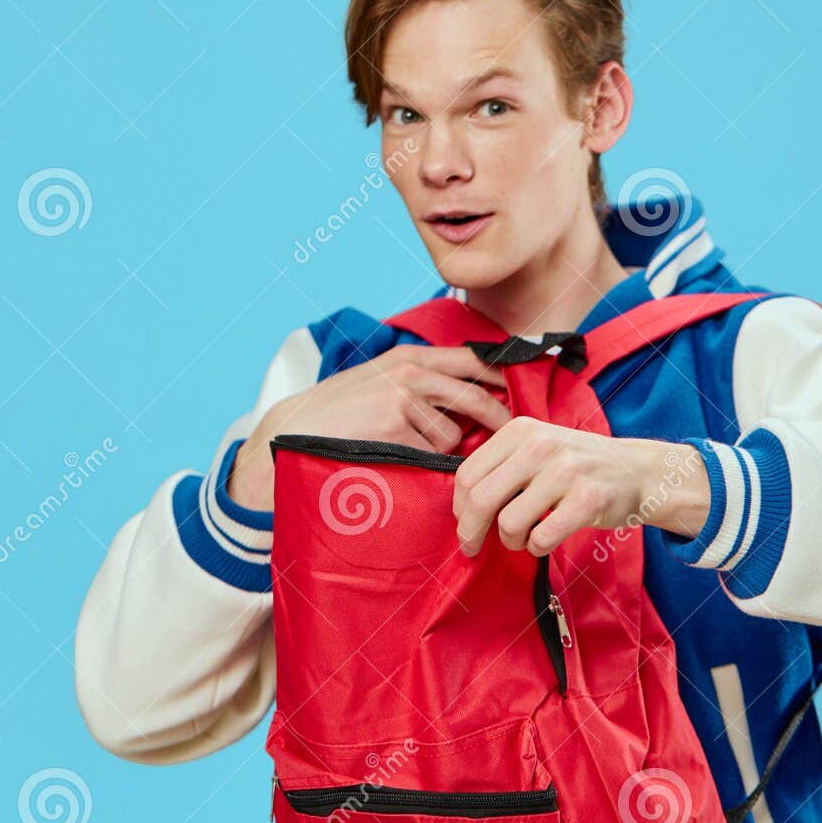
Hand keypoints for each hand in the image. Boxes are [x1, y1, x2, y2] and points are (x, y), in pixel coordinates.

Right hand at [227, 345, 511, 510]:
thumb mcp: (381, 379)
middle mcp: (411, 374)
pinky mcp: (395, 430)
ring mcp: (403, 401)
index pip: (472, 359)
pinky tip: (394, 458)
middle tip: (511, 432)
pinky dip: (420, 464)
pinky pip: (429, 457)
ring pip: (451, 435)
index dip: (503, 373)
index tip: (525, 385)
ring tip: (407, 449)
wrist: (296, 429)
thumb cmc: (342, 409)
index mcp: (411, 358)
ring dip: (441, 450)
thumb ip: (422, 380)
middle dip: (499, 419)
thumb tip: (471, 398)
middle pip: (475, 398)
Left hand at [452, 417, 710, 556]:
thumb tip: (461, 505)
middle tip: (473, 548)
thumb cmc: (579, 465)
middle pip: (481, 499)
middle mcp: (540, 446)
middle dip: (471, 532)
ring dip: (511, 541)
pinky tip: (544, 541)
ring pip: (509, 523)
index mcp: (521, 430)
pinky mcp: (587, 500)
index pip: (468, 474)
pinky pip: (541, 538)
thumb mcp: (538, 447)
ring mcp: (566, 472)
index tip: (464, 523)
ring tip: (524, 538)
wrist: (638, 470)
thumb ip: (501, 465)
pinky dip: (537, 548)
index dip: (459, 507)